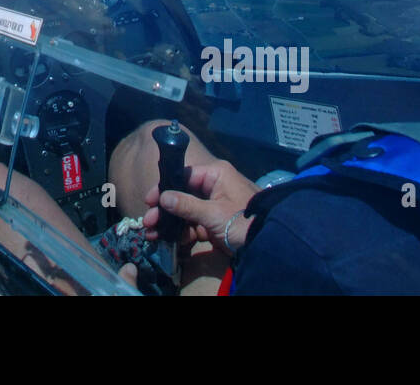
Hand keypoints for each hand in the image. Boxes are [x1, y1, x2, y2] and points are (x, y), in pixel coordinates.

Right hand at [143, 158, 259, 254]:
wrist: (271, 244)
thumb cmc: (243, 221)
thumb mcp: (213, 214)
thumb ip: (186, 205)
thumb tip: (162, 197)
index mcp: (216, 175)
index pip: (184, 176)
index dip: (165, 188)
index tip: (149, 201)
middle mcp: (214, 186)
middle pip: (182, 194)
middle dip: (164, 210)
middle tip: (148, 222)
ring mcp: (214, 205)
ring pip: (186, 211)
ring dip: (170, 223)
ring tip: (153, 234)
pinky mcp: (216, 222)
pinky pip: (194, 224)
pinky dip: (182, 232)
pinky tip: (168, 240)